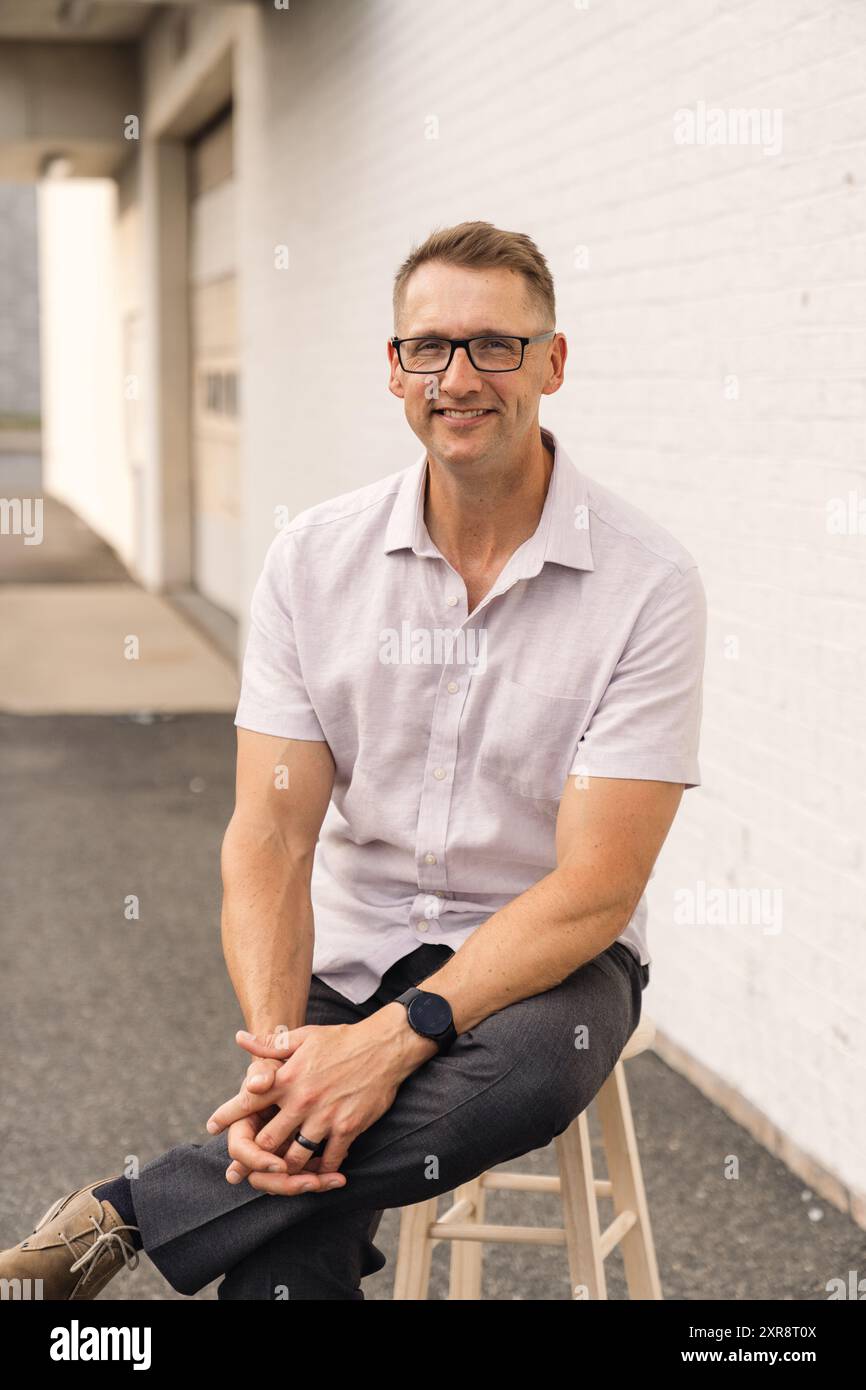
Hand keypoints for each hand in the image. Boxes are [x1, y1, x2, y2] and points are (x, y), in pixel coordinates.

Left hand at [206, 1017, 410, 1194]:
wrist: (385, 1046)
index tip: (212, 1127)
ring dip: (286, 1168)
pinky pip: (328, 1160)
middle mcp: (302, 1101)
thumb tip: (240, 1039)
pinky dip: (321, 1170)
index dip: (227, 1116)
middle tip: (247, 1166)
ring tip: (281, 1172)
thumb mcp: (304, 1037)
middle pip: (267, 1140)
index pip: (248, 1100)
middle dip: (255, 1155)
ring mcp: (325, 1117)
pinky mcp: (347, 1128)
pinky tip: (318, 1172)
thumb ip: (270, 1045)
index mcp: (288, 1078)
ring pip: (295, 1157)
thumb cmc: (341, 1040)